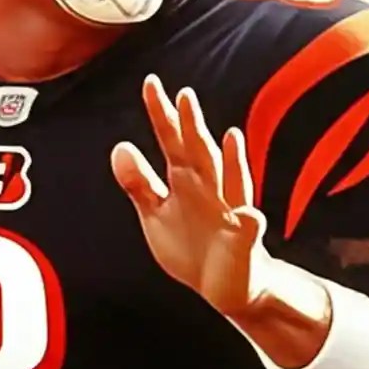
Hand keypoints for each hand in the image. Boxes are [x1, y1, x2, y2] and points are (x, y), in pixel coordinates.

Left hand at [111, 76, 273, 318]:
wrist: (225, 284)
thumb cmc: (192, 243)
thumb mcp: (155, 214)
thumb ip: (139, 183)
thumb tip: (120, 147)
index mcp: (185, 180)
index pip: (171, 141)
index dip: (162, 115)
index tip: (151, 83)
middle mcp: (209, 188)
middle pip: (199, 153)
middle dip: (193, 128)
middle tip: (183, 96)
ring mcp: (229, 212)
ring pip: (229, 183)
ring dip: (230, 161)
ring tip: (228, 136)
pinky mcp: (243, 241)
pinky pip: (247, 230)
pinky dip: (248, 221)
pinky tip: (248, 214)